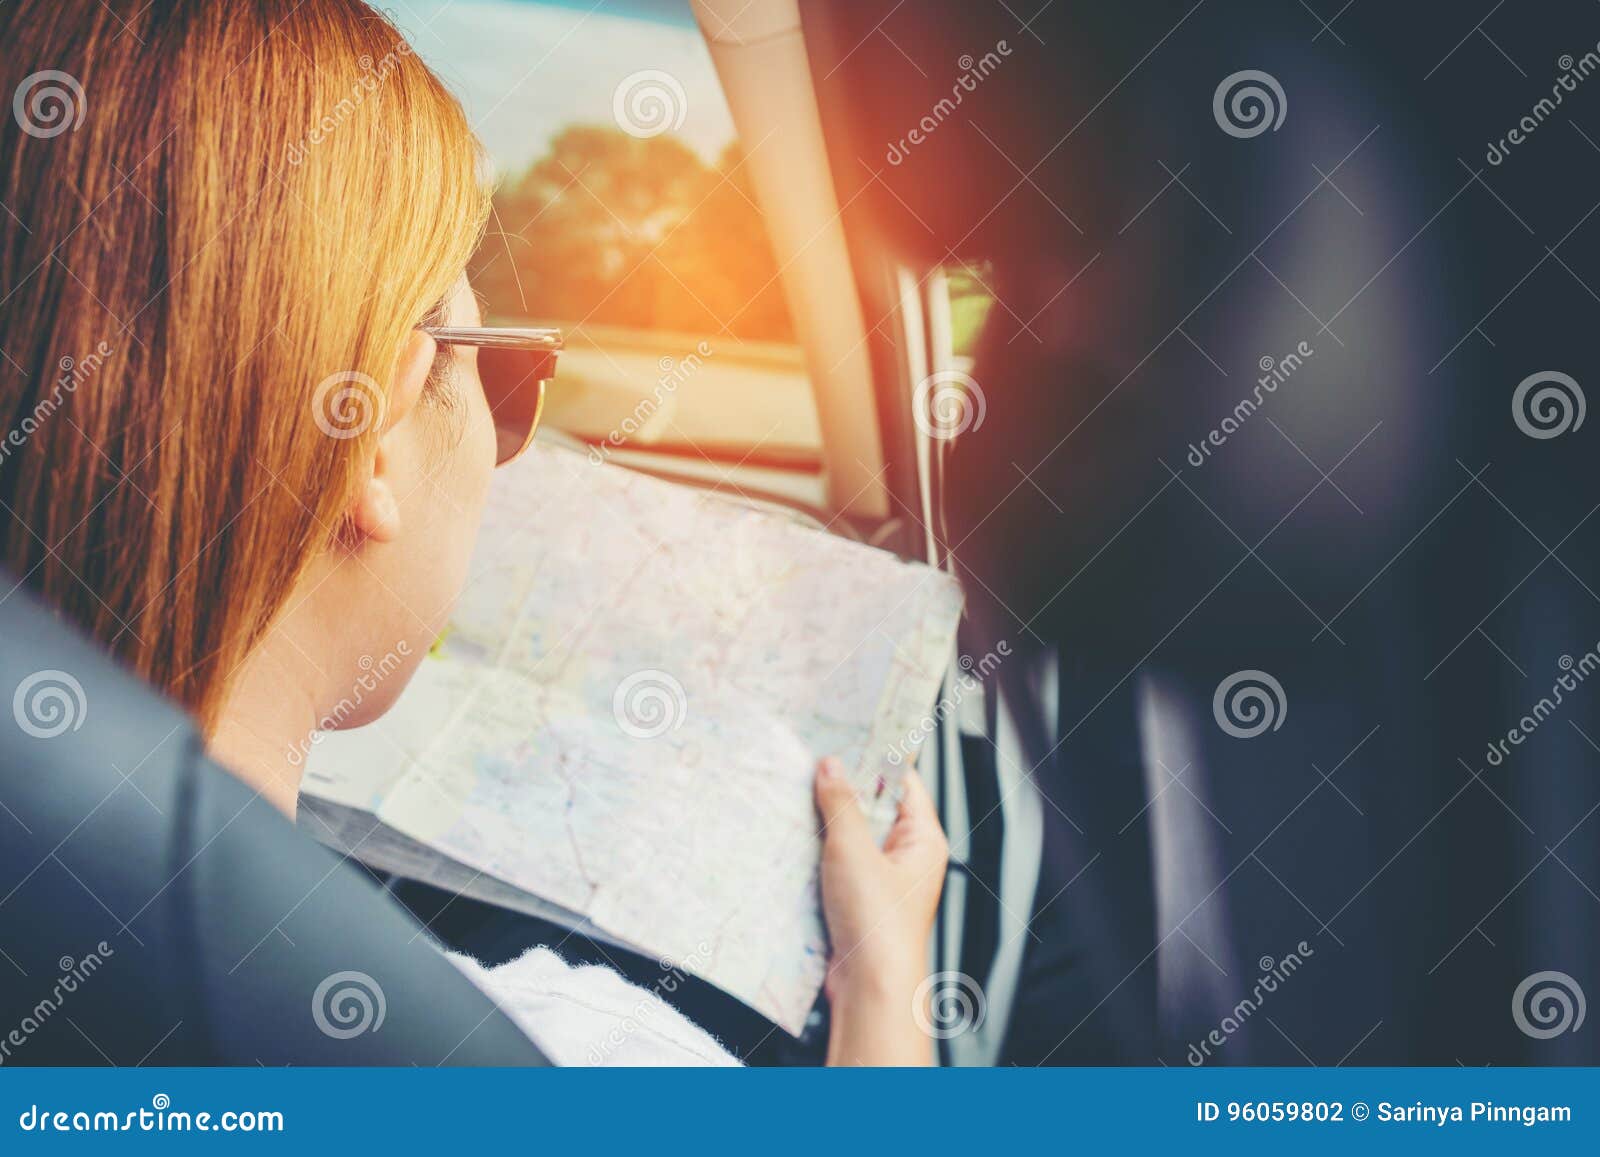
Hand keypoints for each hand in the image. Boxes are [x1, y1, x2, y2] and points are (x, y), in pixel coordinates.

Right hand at [813, 756, 947, 1064]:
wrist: (870, 988)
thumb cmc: (879, 927)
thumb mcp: (853, 851)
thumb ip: (841, 804)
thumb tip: (832, 767)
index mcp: (924, 840)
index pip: (903, 783)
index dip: (875, 758)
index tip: (848, 736)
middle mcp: (908, 858)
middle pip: (875, 808)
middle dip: (844, 789)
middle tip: (814, 764)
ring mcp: (883, 880)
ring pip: (853, 836)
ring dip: (828, 821)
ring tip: (799, 798)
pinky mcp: (859, 900)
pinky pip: (839, 863)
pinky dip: (820, 851)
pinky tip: (796, 840)